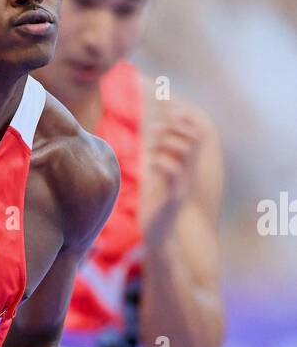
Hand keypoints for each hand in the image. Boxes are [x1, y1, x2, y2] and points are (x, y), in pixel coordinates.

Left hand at [142, 104, 205, 246]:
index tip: (169, 110)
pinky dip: (161, 161)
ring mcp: (183, 184)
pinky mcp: (174, 196)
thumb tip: (156, 138)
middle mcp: (188, 173)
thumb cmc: (158, 206)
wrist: (161, 237)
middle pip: (193, 138)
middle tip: (155, 128)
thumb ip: (161, 158)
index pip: (195, 135)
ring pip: (184, 151)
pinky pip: (173, 171)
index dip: (185, 120)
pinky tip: (151, 164)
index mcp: (186, 167)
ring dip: (166, 142)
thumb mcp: (160, 178)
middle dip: (175, 127)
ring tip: (151, 146)